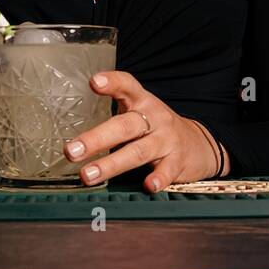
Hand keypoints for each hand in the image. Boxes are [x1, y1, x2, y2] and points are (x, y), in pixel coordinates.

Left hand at [63, 70, 228, 192]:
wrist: (198, 144)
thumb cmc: (156, 128)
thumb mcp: (139, 114)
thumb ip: (113, 120)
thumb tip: (74, 141)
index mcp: (142, 102)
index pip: (127, 86)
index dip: (112, 82)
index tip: (94, 82)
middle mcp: (154, 118)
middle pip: (124, 126)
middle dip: (95, 139)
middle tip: (70, 151)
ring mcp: (167, 140)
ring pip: (138, 151)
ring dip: (111, 164)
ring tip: (88, 175)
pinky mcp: (178, 161)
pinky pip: (167, 170)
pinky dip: (158, 178)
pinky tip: (148, 185)